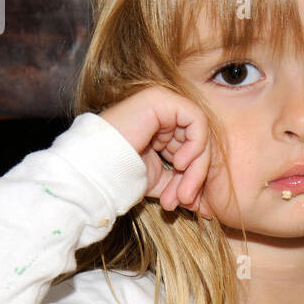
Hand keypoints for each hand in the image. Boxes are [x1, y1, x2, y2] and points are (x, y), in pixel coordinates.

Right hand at [98, 86, 213, 216]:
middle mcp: (164, 114)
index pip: (192, 150)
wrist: (96, 170)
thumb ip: (183, 183)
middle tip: (187, 200)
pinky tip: (181, 163)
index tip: (187, 202)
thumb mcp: (160, 181)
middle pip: (198, 143)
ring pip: (200, 135)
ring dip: (196, 168)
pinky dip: (195, 145)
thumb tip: (206, 203)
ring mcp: (163, 104)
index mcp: (162, 129)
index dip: (194, 177)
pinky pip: (196, 121)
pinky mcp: (162, 100)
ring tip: (183, 191)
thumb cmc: (121, 175)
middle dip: (196, 176)